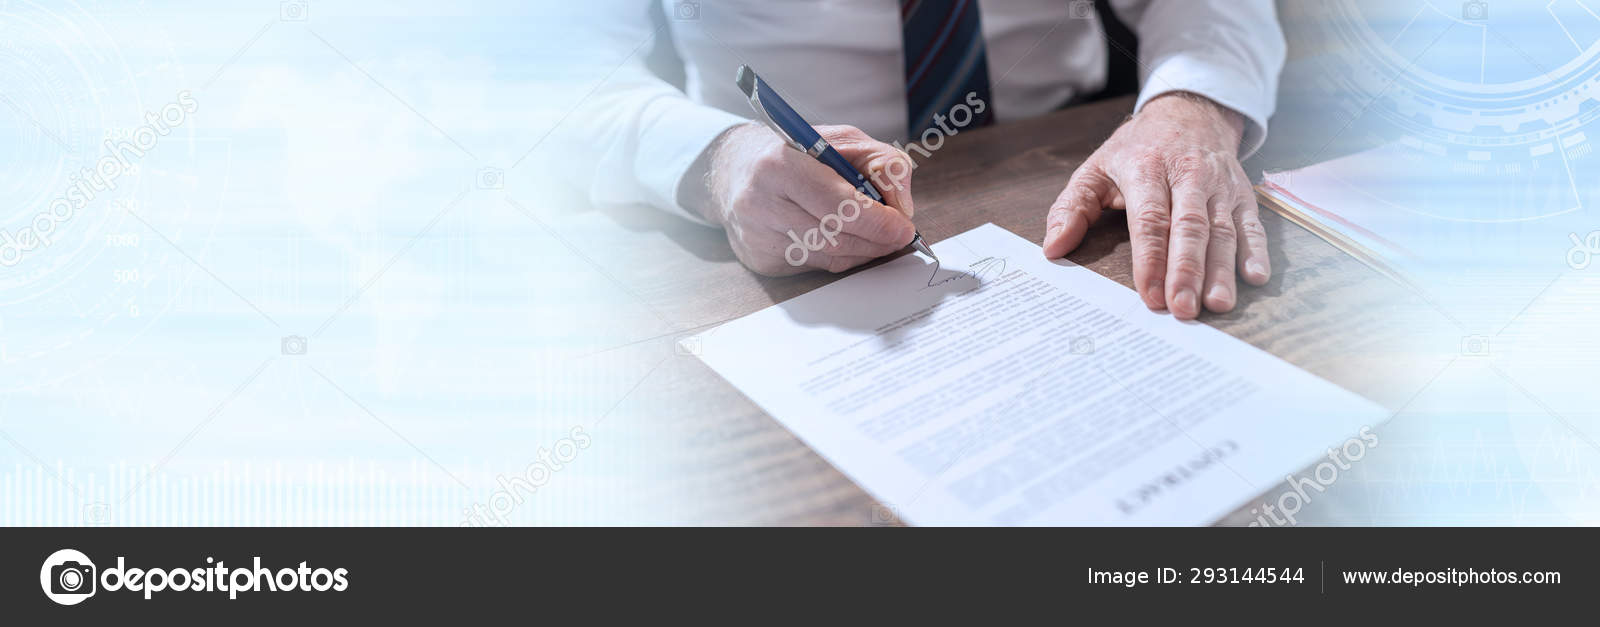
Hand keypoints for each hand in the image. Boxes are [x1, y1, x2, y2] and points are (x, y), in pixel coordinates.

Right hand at [683, 122, 917, 275]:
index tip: (904, 226)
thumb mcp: (841, 140)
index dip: (876, 220)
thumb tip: (902, 205)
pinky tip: (849, 244)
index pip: (836, 202)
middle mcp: (760, 202)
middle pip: (834, 236)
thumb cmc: (796, 153)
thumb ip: (880, 161)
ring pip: (826, 257)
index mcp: (779, 163)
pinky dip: (841, 258)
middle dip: (876, 240)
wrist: (736, 171)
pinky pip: (814, 267)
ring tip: (880, 239)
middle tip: (900, 236)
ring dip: (863, 252)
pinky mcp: (758, 259)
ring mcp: (755, 236)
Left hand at [1041, 93, 1269, 318]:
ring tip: (1217, 304)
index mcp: (1146, 169)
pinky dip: (1257, 251)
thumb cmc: (1138, 148)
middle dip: (1186, 271)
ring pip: (1222, 230)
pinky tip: (1255, 277)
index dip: (1151, 259)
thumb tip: (1053, 248)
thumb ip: (1072, 207)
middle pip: (1189, 227)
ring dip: (1221, 269)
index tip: (1150, 295)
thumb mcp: (1096, 168)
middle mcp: (1187, 176)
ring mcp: (1219, 185)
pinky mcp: (1242, 193)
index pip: (1150, 220)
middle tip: (1183, 309)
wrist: (1189, 109)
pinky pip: (1252, 223)